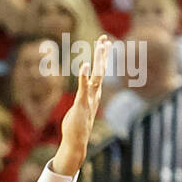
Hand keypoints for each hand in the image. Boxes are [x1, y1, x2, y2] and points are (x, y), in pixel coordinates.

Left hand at [53, 36, 110, 176]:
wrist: (77, 142)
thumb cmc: (76, 127)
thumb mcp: (82, 109)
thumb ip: (83, 100)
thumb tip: (83, 97)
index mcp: (95, 94)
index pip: (100, 72)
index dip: (102, 58)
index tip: (104, 43)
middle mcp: (95, 94)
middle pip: (101, 70)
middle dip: (102, 54)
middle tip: (104, 39)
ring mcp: (90, 98)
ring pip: (96, 76)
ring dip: (98, 60)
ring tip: (100, 45)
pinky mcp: (82, 104)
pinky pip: (83, 87)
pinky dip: (84, 76)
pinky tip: (84, 65)